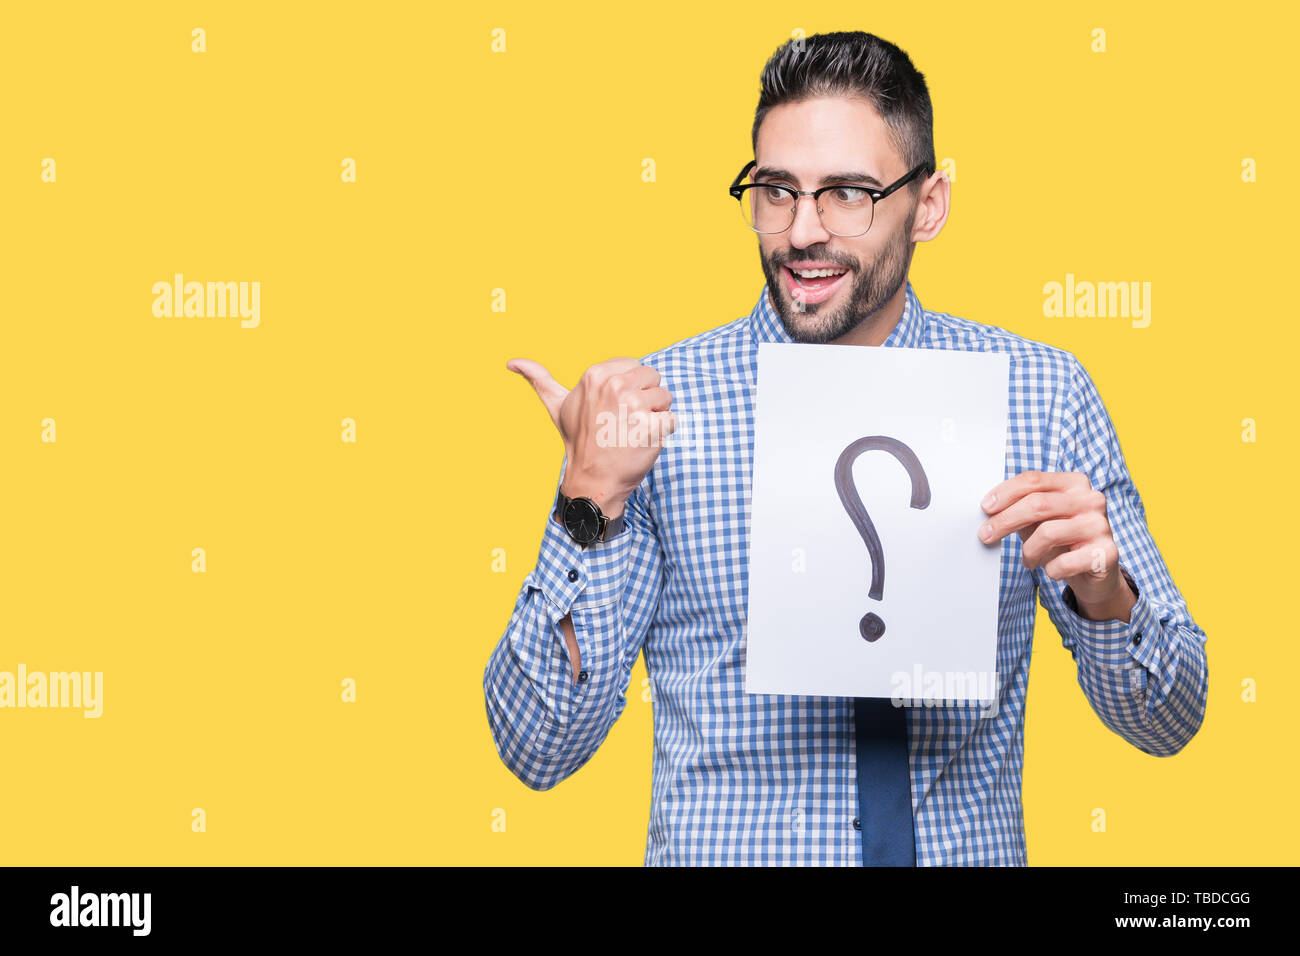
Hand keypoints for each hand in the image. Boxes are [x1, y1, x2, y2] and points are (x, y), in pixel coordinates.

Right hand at [506, 356, 674, 517]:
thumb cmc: (578, 442)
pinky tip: (642, 445)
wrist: (592, 480)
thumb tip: (511, 362)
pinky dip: (663, 434)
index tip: (613, 410)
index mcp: (596, 375)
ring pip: (665, 398)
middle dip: (645, 400)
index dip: (630, 388)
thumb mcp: (556, 407)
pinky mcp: (652, 426)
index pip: (635, 367)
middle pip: (653, 379)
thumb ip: (539, 379)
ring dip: (655, 417)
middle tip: (623, 423)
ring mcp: (634, 406)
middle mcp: (615, 386)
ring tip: (632, 433)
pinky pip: (672, 420)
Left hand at [977, 470, 1135, 622]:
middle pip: (1037, 504)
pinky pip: (1064, 562)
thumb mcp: (1040, 519)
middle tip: (986, 536)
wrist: (1096, 572)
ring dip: (1029, 551)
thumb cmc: (1062, 540)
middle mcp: (1091, 499)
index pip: (1033, 480)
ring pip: (1048, 533)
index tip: (985, 508)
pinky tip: (1053, 570)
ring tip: (1028, 560)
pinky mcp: (1106, 553)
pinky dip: (1051, 570)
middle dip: (1005, 521)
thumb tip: (988, 508)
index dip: (1005, 493)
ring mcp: (1101, 525)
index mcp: (1074, 483)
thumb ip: (1020, 508)